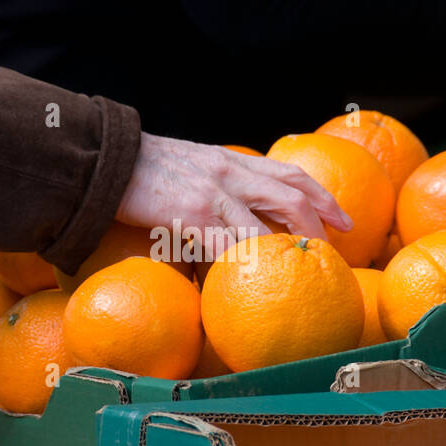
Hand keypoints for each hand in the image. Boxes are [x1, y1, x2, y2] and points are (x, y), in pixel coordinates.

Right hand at [115, 133, 351, 257]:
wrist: (103, 159)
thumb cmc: (138, 170)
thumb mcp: (186, 167)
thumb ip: (211, 186)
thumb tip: (226, 221)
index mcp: (229, 160)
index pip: (288, 173)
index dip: (321, 196)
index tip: (343, 218)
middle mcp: (229, 172)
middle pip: (290, 197)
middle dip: (318, 226)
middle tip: (334, 249)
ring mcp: (212, 194)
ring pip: (265, 227)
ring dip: (287, 254)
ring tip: (299, 275)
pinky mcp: (190, 214)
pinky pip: (226, 248)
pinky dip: (244, 269)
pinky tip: (254, 287)